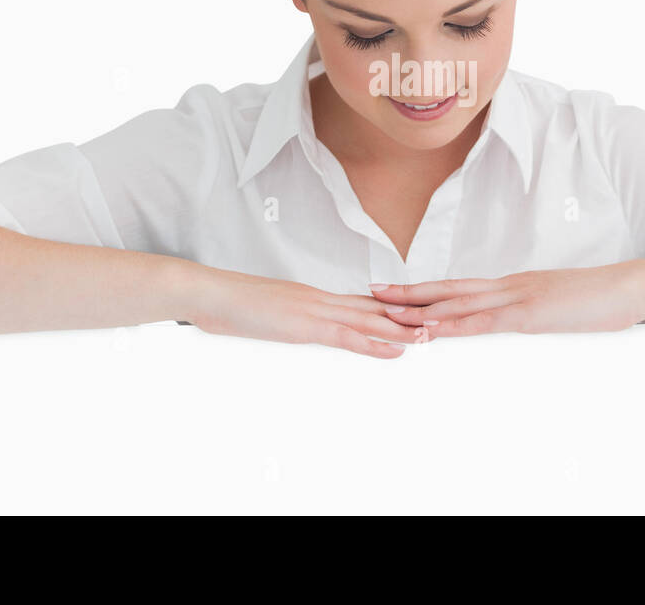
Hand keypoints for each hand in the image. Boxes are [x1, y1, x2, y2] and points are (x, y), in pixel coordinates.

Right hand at [185, 266, 424, 357]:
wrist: (207, 293)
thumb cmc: (228, 305)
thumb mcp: (264, 313)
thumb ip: (285, 318)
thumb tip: (293, 324)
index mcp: (310, 296)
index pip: (357, 302)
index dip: (387, 309)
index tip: (413, 313)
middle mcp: (318, 298)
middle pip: (371, 307)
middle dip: (405, 316)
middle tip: (436, 322)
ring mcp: (313, 310)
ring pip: (368, 319)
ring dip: (401, 329)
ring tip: (429, 336)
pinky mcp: (304, 325)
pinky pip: (347, 335)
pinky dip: (375, 343)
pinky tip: (396, 350)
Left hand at [371, 262, 644, 338]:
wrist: (629, 287)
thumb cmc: (600, 300)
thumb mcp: (559, 307)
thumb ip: (534, 312)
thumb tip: (520, 320)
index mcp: (514, 286)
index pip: (461, 287)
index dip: (427, 289)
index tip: (397, 290)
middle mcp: (507, 287)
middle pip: (448, 288)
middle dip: (408, 292)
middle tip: (372, 293)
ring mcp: (516, 298)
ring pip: (457, 302)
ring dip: (420, 308)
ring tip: (386, 310)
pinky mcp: (528, 314)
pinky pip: (483, 320)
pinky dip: (453, 324)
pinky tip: (431, 329)